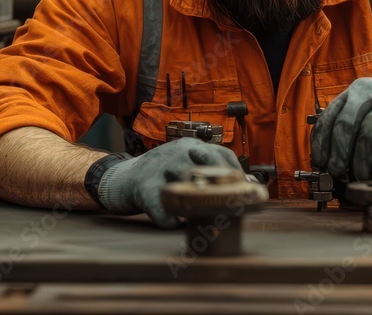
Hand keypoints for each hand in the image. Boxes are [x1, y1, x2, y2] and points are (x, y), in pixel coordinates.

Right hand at [97, 138, 241, 227]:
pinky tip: (177, 225)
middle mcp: (176, 153)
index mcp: (190, 146)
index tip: (247, 190)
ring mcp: (159, 170)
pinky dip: (170, 220)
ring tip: (211, 216)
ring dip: (199, 203)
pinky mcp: (142, 189)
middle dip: (224, 183)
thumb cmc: (162, 174)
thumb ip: (211, 170)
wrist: (121, 178)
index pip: (222, 154)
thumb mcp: (185, 163)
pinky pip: (160, 208)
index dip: (237, 172)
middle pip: (206, 163)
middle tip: (234, 202)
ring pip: (185, 185)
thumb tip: (250, 183)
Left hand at [311, 78, 371, 181]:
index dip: (321, 142)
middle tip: (338, 174)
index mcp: (357, 90)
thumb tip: (331, 164)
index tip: (320, 163)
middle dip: (339, 155)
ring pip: (368, 138)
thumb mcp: (371, 115)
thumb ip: (353, 131)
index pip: (330, 116)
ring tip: (362, 178)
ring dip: (362, 164)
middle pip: (346, 127)